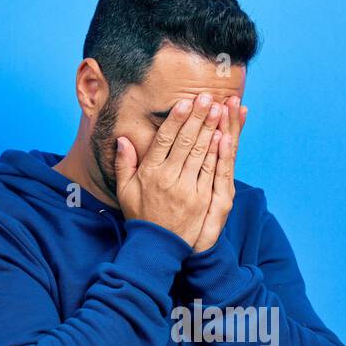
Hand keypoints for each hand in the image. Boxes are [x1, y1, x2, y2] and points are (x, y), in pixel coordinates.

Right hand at [115, 92, 223, 247]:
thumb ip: (124, 164)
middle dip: (198, 117)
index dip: (176, 119)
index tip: (185, 103)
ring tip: (219, 109)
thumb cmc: (141, 216)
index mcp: (150, 173)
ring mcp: (187, 189)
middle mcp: (169, 179)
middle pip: (186, 142)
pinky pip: (211, 171)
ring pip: (201, 153)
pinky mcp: (202, 199)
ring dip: (211, 129)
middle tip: (208, 97)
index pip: (164, 140)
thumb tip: (123, 139)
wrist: (158, 247)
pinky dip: (217, 152)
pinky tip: (223, 136)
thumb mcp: (125, 191)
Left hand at [192, 96, 246, 252]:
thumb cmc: (189, 223)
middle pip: (224, 142)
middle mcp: (218, 178)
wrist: (194, 250)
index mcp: (210, 174)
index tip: (228, 101)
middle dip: (227, 119)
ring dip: (229, 129)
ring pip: (225, 153)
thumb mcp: (194, 195)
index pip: (217, 141)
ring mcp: (220, 187)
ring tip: (233, 106)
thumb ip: (192, 169)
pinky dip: (224, 155)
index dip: (224, 121)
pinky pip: (221, 173)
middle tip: (233, 96)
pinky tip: (225, 138)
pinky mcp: (220, 200)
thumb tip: (194, 144)